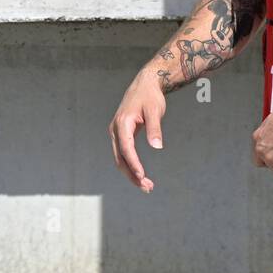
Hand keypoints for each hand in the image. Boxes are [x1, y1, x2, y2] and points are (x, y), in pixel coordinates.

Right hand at [109, 70, 166, 192]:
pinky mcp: (121, 134)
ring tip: (146, 186)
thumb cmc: (150, 97)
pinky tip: (140, 174)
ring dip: (131, 173)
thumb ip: (155, 128)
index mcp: (122, 123)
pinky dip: (131, 165)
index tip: (142, 175)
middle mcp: (115, 130)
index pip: (126, 148)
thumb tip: (157, 147)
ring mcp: (116, 133)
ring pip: (120, 158)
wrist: (145, 84)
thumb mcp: (155, 111)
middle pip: (120, 158)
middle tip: (147, 187)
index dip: (133, 163)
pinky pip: (123, 154)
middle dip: (132, 174)